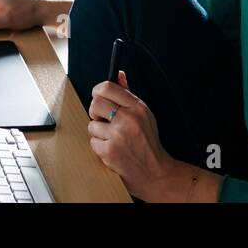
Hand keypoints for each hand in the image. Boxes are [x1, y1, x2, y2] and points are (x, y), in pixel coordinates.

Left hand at [87, 70, 179, 200]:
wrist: (156, 172)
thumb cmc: (149, 142)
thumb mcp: (144, 114)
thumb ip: (128, 94)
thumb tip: (119, 74)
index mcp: (138, 107)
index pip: (107, 87)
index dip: (98, 91)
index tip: (98, 97)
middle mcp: (128, 119)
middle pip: (95, 103)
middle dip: (95, 112)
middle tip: (103, 119)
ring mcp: (118, 136)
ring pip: (92, 124)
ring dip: (98, 132)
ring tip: (112, 138)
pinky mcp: (110, 151)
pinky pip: (93, 142)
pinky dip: (100, 146)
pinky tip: (112, 149)